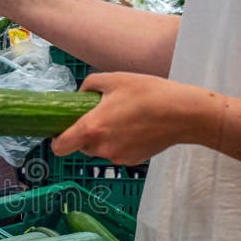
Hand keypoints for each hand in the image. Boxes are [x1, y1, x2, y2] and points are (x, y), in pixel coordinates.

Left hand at [51, 72, 224, 164]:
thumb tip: (81, 95)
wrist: (184, 114)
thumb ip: (90, 85)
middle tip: (100, 114)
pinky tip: (136, 127)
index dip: (56, 139)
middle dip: (85, 133)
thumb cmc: (148, 93)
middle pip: (80, 146)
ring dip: (103, 137)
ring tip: (122, 117)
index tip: (62, 129)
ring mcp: (116, 157)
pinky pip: (116, 152)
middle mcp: (101, 148)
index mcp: (91, 129)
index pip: (59, 147)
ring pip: (99, 149)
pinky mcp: (132, 162)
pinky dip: (119, 142)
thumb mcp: (114, 79)